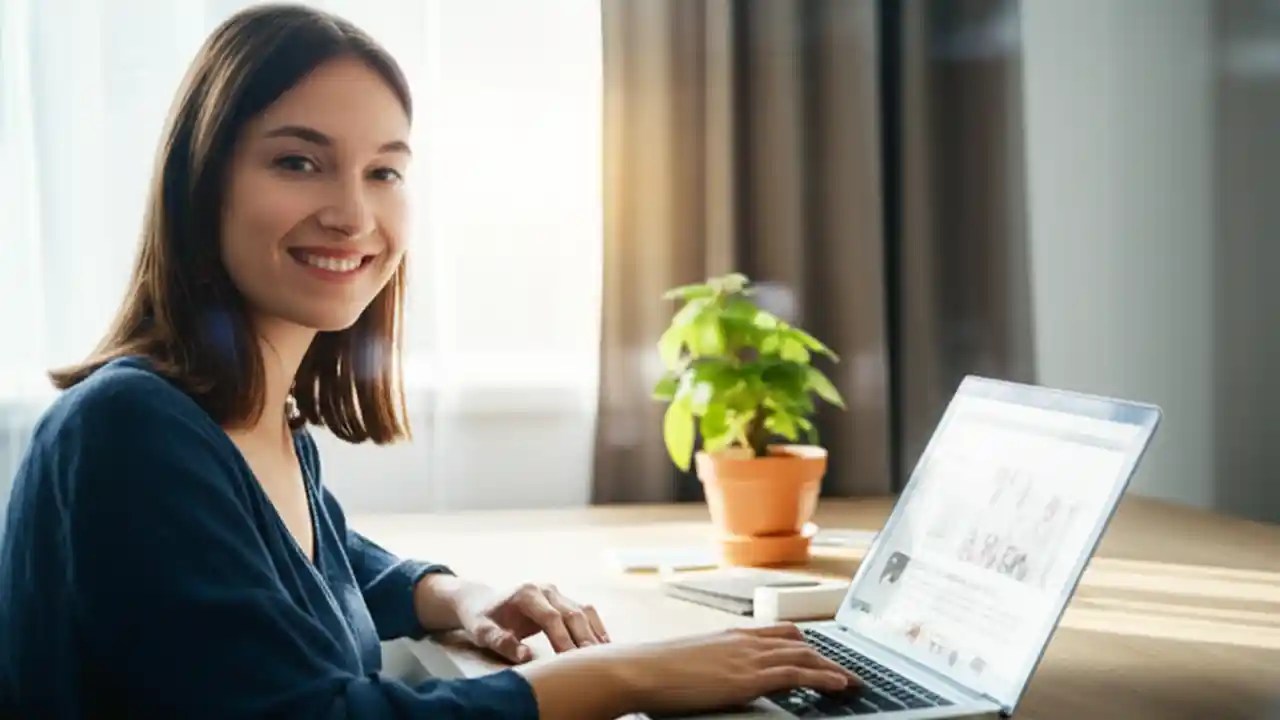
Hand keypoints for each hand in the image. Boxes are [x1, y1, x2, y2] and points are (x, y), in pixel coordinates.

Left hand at [451, 581, 609, 662]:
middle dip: (584, 638)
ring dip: (595, 632)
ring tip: (604, 655)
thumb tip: (526, 656)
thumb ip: (502, 642)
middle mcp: (545, 589)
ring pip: (583, 611)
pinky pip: (585, 612)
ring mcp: (556, 593)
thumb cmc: (482, 618)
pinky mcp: (563, 600)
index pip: (550, 617)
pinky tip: (603, 645)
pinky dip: (595, 628)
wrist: (482, 601)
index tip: (569, 660)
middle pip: (572, 613)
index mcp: (526, 594)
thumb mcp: (482, 631)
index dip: (562, 638)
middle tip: (593, 661)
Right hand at [515, 623, 859, 719]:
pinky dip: (824, 677)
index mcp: (728, 636)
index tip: (819, 651)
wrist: (637, 670)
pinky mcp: (748, 676)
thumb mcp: (686, 665)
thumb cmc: (652, 671)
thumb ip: (706, 668)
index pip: (777, 632)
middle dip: (826, 654)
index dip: (802, 642)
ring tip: (854, 680)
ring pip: (804, 654)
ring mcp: (747, 656)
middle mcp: (743, 640)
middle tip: (848, 668)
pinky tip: (840, 685)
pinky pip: (797, 672)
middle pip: (798, 640)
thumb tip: (710, 681)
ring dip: (833, 666)